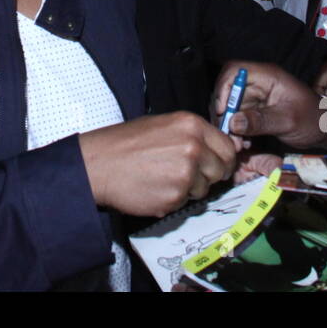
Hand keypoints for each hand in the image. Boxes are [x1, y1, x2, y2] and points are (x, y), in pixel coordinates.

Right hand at [79, 111, 237, 217]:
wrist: (99, 163)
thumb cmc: (126, 143)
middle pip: (220, 170)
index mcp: (192, 125)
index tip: (216, 166)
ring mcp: (186, 173)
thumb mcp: (163, 125)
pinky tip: (154, 188)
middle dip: (207, 176)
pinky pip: (184, 202)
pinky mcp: (175, 196)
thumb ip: (192, 135)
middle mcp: (193, 147)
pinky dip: (172, 199)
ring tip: (162, 178)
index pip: (227, 147)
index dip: (223, 159)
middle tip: (185, 175)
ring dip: (188, 189)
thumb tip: (214, 150)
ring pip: (203, 189)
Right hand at [211, 61, 325, 150]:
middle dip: (225, 113)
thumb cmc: (313, 120)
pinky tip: (243, 143)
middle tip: (228, 135)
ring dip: (230, 125)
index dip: (224, 88)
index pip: (234, 70)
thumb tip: (233, 122)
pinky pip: (238, 118)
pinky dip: (237, 130)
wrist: (325, 131)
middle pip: (228, 91)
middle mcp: (258, 84)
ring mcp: (256, 97)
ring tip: (237, 144)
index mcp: (267, 76)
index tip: (223, 111)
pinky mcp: (255, 111)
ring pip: (231, 107)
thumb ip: (260, 120)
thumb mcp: (288, 121)